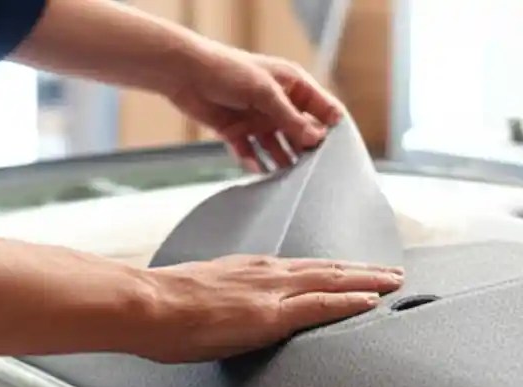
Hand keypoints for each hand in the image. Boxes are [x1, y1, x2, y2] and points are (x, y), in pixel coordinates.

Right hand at [131, 255, 401, 362]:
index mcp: (250, 270)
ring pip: (332, 281)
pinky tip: (371, 302)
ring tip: (394, 282)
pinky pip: (321, 305)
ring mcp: (271, 292)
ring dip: (367, 281)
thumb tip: (231, 312)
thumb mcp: (202, 294)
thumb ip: (227, 300)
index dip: (334, 271)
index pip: (304, 269)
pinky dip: (349, 301)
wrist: (145, 304)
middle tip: (393, 272)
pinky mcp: (270, 315)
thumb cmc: (161, 307)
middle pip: (327, 270)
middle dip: (362, 271)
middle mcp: (267, 273)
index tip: (355, 272)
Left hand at [168, 41, 345, 171]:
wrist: (184, 73)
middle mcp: (279, 104)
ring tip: (289, 179)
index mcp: (293, 85)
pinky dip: (255, 162)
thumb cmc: (227, 70)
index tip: (339, 152)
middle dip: (307, 150)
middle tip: (313, 172)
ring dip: (282, 161)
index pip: (324, 109)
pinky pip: (251, 153)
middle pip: (302, 133)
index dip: (332, 129)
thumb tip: (316, 138)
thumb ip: (290, 118)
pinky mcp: (238, 132)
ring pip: (278, 146)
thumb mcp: (264, 92)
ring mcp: (259, 119)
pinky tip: (258, 171)